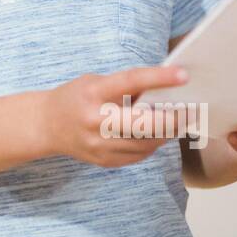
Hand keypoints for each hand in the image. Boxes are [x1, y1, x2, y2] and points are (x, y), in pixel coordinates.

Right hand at [42, 65, 191, 167]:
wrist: (47, 126)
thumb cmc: (75, 97)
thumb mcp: (94, 82)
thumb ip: (124, 86)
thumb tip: (164, 90)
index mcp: (93, 93)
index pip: (130, 82)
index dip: (159, 78)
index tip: (183, 75)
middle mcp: (95, 121)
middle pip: (144, 124)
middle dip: (172, 119)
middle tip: (190, 111)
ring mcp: (99, 145)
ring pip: (147, 143)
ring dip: (165, 133)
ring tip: (173, 121)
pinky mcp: (105, 161)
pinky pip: (139, 154)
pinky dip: (151, 144)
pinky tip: (153, 134)